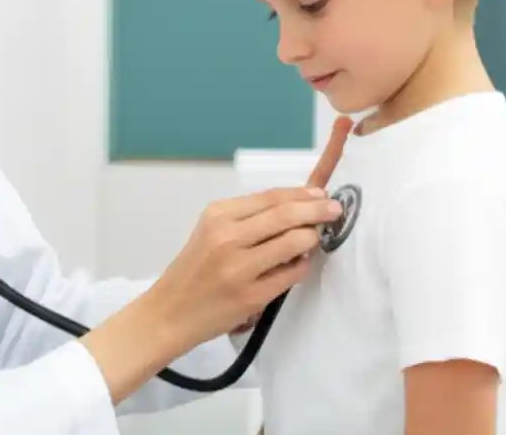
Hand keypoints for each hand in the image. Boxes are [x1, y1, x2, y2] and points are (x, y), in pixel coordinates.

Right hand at [81, 117, 350, 403]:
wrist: (169, 311)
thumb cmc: (194, 270)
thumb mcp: (210, 232)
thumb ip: (247, 219)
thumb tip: (297, 206)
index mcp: (216, 215)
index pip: (270, 197)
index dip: (302, 195)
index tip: (322, 196)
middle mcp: (226, 237)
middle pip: (285, 215)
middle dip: (317, 211)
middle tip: (335, 211)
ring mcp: (239, 268)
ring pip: (294, 243)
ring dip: (312, 239)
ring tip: (314, 239)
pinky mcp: (251, 296)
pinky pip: (291, 274)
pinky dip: (302, 266)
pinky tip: (299, 264)